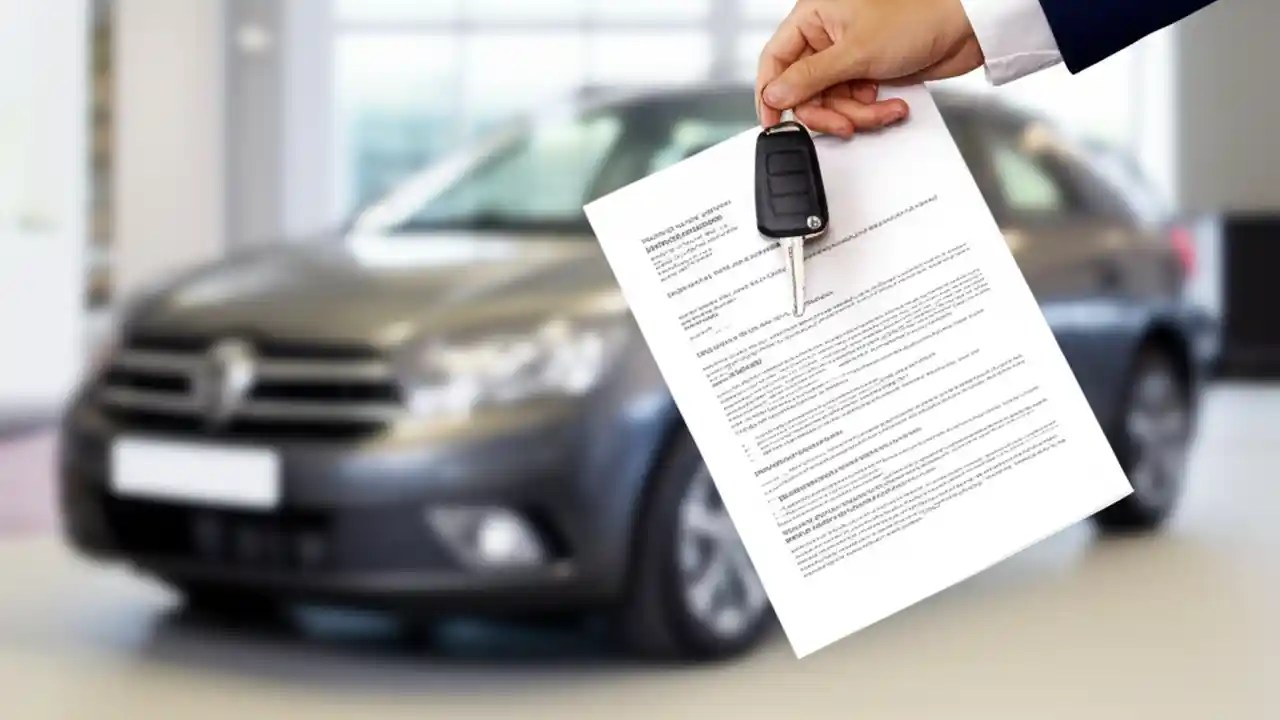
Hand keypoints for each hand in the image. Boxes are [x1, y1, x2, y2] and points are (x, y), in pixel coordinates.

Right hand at [756, 0, 983, 136]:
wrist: (965, 28)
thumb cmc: (919, 16)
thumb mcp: (855, 53)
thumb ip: (808, 78)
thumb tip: (773, 95)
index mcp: (813, 16)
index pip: (774, 60)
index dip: (770, 94)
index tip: (772, 123)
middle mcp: (825, 37)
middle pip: (803, 90)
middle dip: (827, 111)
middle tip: (844, 123)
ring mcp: (846, 57)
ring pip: (831, 103)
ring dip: (856, 114)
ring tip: (880, 109)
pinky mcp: (866, 74)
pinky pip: (853, 105)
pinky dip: (871, 111)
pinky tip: (891, 104)